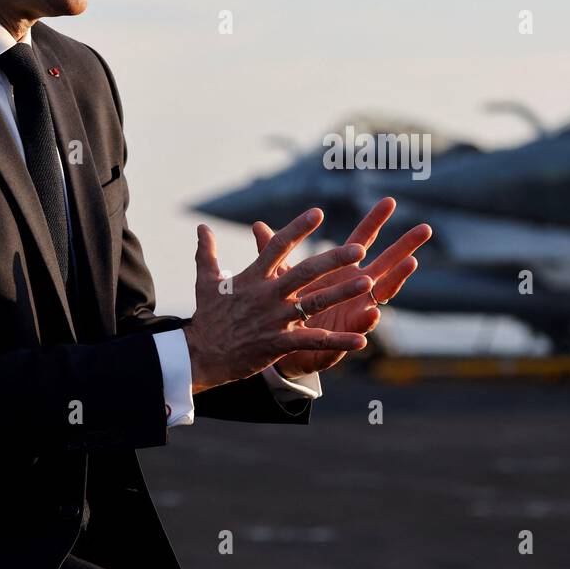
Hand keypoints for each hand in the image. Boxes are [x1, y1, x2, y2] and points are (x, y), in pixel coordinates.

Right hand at [185, 208, 377, 392]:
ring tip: (368, 283)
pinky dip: (339, 341)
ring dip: (342, 292)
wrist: (202, 356)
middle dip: (333, 259)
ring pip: (314, 302)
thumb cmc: (208, 317)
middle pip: (305, 272)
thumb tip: (201, 226)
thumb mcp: (205, 281)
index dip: (298, 228)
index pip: (278, 246)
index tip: (318, 212)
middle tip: (359, 248)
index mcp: (254, 277)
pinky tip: (362, 340)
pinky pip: (314, 341)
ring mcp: (275, 319)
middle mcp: (268, 295)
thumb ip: (207, 252)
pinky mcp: (279, 343)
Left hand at [252, 197, 431, 378]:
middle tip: (425, 228)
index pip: (362, 241)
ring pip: (383, 293)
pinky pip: (359, 326)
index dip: (374, 222)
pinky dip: (367, 320)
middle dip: (404, 246)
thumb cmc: (287, 308)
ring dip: (397, 278)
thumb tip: (258, 225)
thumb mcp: (280, 277)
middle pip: (385, 262)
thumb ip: (273, 252)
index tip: (390, 201)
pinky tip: (374, 312)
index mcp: (341, 270)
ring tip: (411, 263)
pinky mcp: (346, 334)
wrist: (280, 346)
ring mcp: (355, 309)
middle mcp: (355, 288)